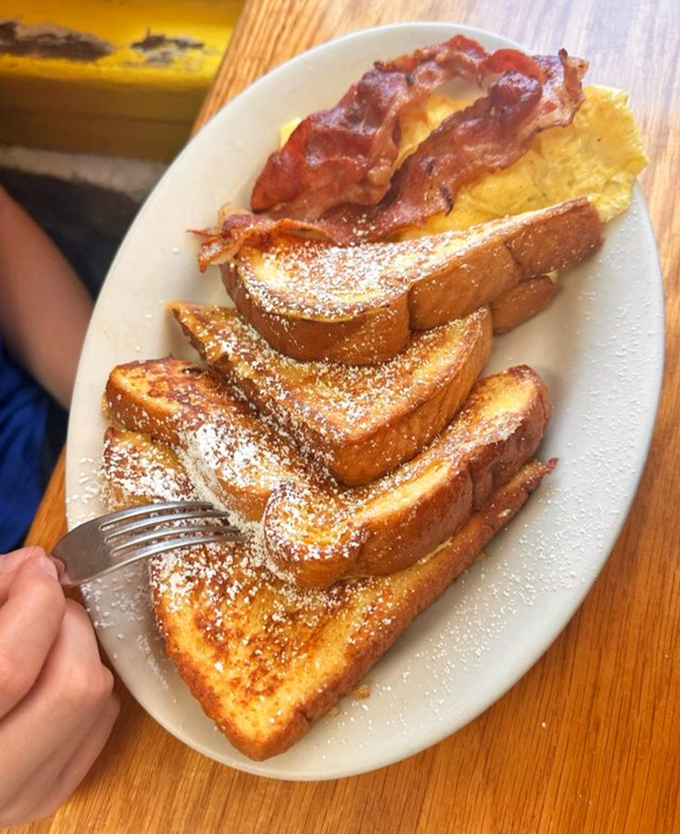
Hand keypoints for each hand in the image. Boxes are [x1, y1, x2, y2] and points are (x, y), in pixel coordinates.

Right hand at [0, 547, 119, 826]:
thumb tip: (35, 565)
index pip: (10, 667)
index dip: (36, 603)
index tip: (37, 570)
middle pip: (71, 686)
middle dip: (67, 624)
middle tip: (43, 601)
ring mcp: (19, 795)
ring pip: (94, 700)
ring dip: (80, 649)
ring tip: (42, 635)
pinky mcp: (46, 795)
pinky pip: (100, 721)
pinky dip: (85, 683)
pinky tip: (48, 673)